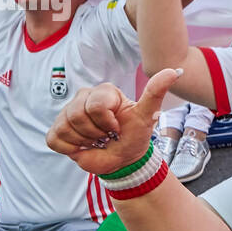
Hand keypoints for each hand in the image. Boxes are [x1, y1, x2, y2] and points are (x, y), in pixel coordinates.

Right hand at [45, 68, 181, 175]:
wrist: (123, 159)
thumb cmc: (134, 135)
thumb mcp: (148, 114)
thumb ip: (156, 92)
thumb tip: (176, 70)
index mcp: (103, 91)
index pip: (96, 106)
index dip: (108, 123)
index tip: (117, 128)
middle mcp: (82, 98)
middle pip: (78, 115)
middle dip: (96, 133)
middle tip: (106, 136)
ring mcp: (66, 113)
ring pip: (66, 128)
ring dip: (85, 141)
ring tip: (96, 140)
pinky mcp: (56, 131)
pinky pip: (56, 139)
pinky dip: (71, 148)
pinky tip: (83, 146)